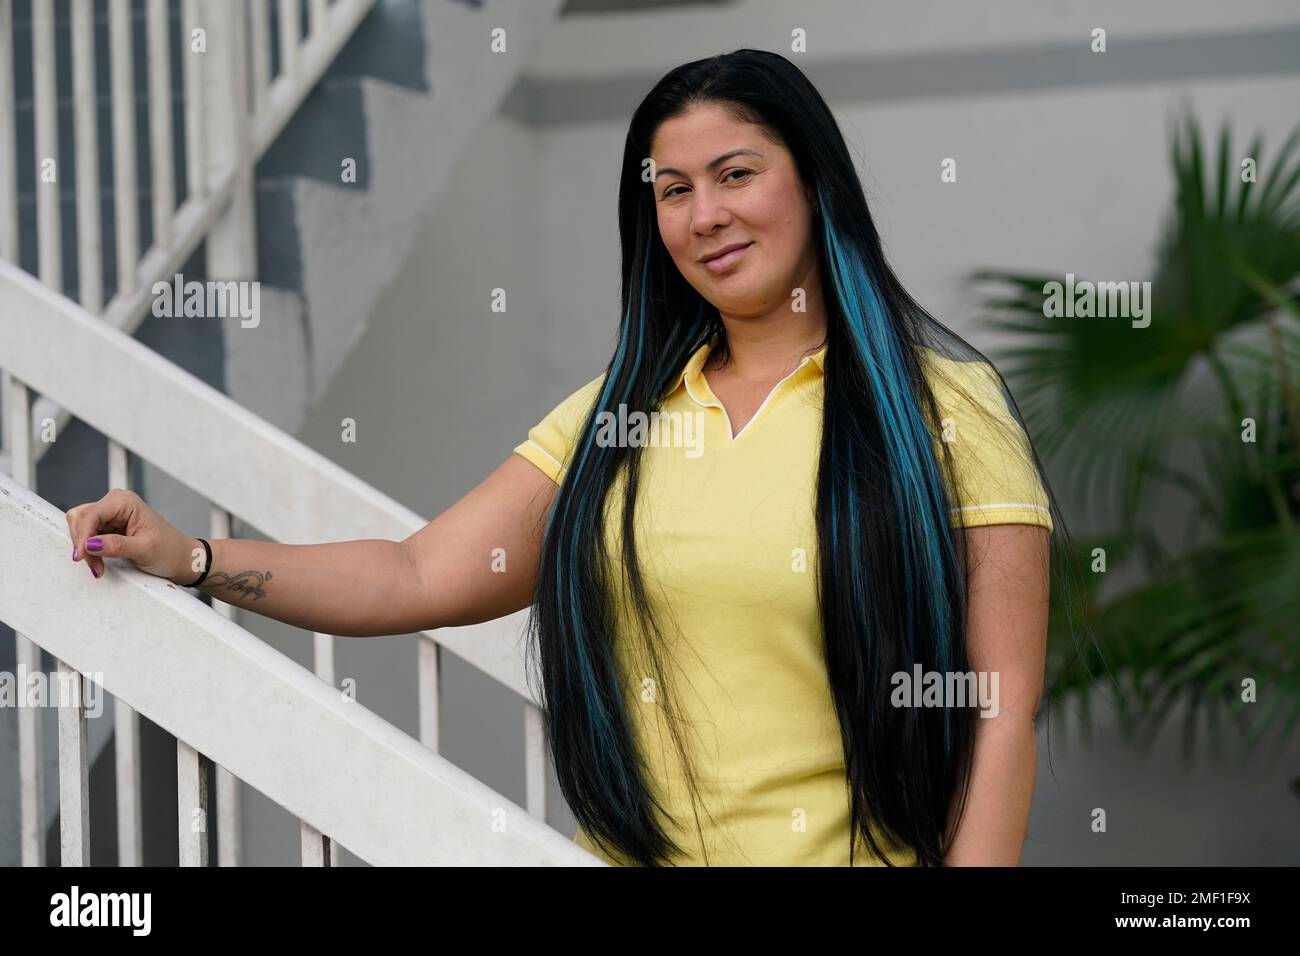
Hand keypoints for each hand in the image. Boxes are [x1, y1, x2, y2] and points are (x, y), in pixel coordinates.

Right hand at [66, 488, 201, 583]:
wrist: (181, 558)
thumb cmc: (170, 551)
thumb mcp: (145, 549)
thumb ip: (117, 545)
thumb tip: (90, 544)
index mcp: (125, 501)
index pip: (91, 514)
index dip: (83, 535)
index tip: (81, 556)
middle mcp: (115, 503)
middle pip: (80, 518)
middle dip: (83, 543)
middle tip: (95, 566)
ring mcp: (110, 514)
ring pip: (80, 527)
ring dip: (85, 548)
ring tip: (99, 566)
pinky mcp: (107, 527)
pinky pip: (87, 536)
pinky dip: (89, 550)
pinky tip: (99, 562)